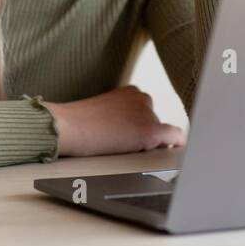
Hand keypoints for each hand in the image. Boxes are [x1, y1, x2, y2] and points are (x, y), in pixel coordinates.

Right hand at [45, 85, 185, 157]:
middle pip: (155, 124)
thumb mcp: (102, 113)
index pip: (147, 114)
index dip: (141, 128)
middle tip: (124, 147)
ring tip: (124, 151)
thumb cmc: (77, 124)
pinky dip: (176, 145)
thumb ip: (120, 117)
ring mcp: (148, 114)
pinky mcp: (151, 130)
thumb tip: (130, 133)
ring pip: (160, 136)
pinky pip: (175, 137)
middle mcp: (143, 98)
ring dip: (150, 145)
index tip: (131, 138)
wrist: (68, 126)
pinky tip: (172, 153)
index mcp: (131, 92)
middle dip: (146, 137)